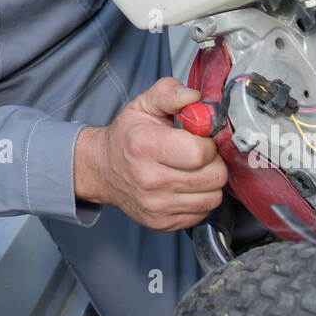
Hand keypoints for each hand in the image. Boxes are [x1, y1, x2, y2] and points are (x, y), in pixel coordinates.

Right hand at [74, 77, 227, 231]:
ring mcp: (155, 206)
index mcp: (145, 146)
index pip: (199, 153)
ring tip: (193, 170)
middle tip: (199, 155)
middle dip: (213, 162)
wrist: (102, 169)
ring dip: (209, 182)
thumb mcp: (143, 105)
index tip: (198, 139)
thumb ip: (169, 93)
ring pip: (212, 198)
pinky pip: (202, 213)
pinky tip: (186, 186)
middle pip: (213, 177)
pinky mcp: (161, 223)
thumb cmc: (127, 136)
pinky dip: (200, 199)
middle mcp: (149, 180)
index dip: (207, 143)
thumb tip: (194, 97)